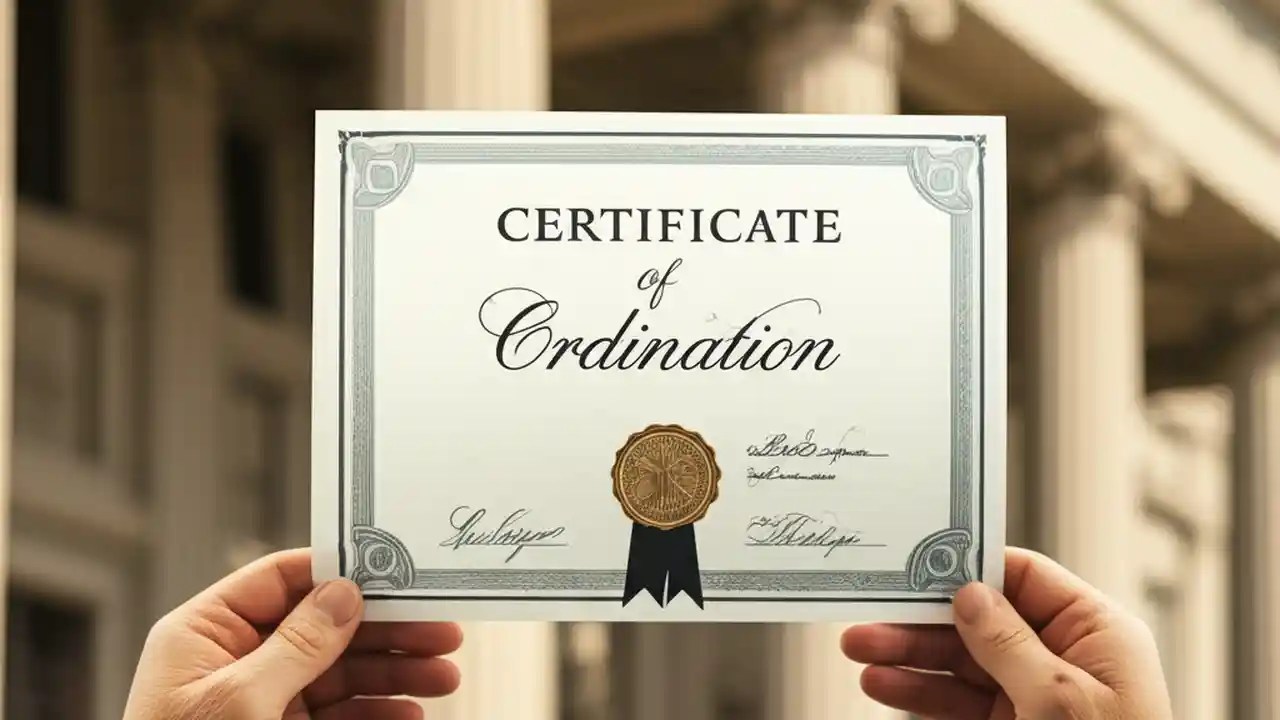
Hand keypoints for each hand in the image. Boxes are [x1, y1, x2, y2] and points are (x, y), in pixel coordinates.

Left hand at [123, 549, 461, 719]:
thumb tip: (343, 593)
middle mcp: (235, 661)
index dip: (340, 572)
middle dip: (387, 632)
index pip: (280, 580)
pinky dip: (378, 714)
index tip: (399, 571)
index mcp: (205, 634)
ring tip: (445, 678)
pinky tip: (412, 714)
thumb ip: (297, 645)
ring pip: (341, 674)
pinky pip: (339, 715)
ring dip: (395, 674)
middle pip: (325, 628)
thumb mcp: (240, 701)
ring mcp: (259, 702)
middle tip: (443, 632)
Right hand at [842, 548, 1172, 718]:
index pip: (1024, 578)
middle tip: (867, 617)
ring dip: (909, 657)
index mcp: (1095, 632)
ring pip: (961, 663)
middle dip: (920, 620)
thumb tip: (969, 595)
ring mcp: (1036, 695)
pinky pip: (959, 701)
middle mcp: (1064, 657)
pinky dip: (920, 693)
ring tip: (858, 653)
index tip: (915, 566)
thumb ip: (1009, 644)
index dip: (968, 568)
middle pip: (980, 621)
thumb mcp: (1059, 699)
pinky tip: (884, 685)